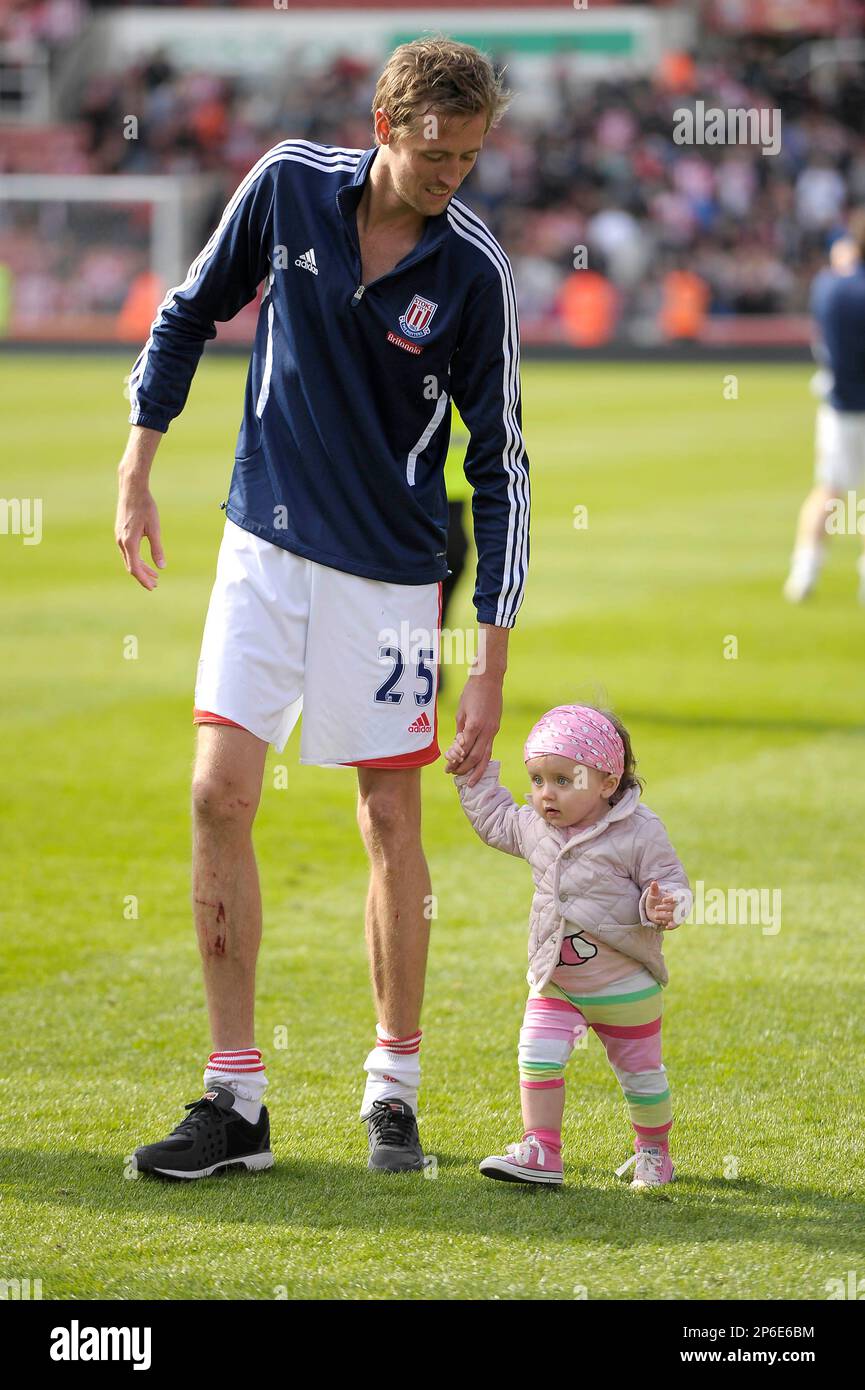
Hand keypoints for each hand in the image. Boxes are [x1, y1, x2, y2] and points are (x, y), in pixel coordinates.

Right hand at [115, 471, 164, 590]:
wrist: (131, 489)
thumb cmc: (145, 506)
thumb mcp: (154, 528)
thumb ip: (157, 548)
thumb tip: (161, 566)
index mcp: (129, 542)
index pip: (135, 568)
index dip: (143, 579)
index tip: (152, 587)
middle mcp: (121, 541)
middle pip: (131, 565)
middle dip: (143, 576)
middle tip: (155, 584)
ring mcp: (119, 536)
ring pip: (129, 558)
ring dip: (141, 568)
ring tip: (154, 574)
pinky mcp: (120, 532)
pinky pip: (127, 551)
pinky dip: (136, 558)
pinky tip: (146, 560)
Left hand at [444, 672, 501, 786]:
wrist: (489, 680)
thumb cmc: (471, 693)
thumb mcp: (461, 712)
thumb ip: (461, 731)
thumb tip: (458, 748)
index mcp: (474, 725)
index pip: (465, 750)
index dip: (456, 761)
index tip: (448, 768)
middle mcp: (486, 730)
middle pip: (477, 757)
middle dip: (465, 769)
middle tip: (454, 775)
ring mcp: (493, 730)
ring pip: (487, 756)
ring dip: (478, 771)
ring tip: (471, 782)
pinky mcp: (496, 728)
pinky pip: (489, 747)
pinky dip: (483, 759)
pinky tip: (478, 766)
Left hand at [645, 880, 677, 927]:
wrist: (653, 910)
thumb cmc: (654, 900)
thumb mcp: (653, 895)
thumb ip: (654, 889)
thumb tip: (653, 882)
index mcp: (674, 898)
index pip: (676, 898)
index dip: (671, 899)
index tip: (663, 900)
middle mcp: (677, 906)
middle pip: (675, 907)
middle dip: (666, 908)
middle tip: (656, 908)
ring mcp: (676, 914)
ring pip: (674, 916)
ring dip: (666, 917)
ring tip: (656, 916)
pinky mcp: (675, 921)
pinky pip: (676, 924)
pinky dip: (673, 925)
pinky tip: (667, 926)